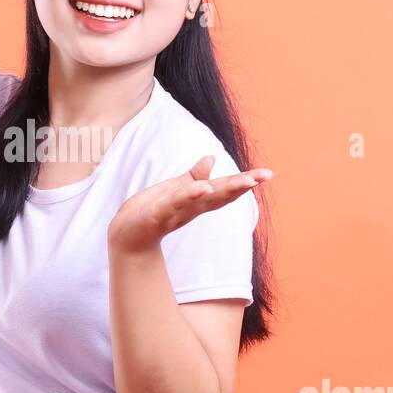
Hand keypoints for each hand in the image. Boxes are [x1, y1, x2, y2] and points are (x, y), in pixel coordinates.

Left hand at [107, 155, 271, 254]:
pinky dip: (188, 196)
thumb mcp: (173, 190)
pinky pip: (174, 204)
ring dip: (222, 190)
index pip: (223, 189)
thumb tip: (211, 158)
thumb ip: (193, 177)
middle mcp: (190, 208)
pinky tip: (202, 188)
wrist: (124, 235)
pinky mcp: (156, 216)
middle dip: (241, 186)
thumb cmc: (150, 212)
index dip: (245, 181)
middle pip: (219, 195)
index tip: (267, 174)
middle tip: (263, 177)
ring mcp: (174, 213)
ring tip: (243, 181)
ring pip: (201, 200)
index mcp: (196, 201)